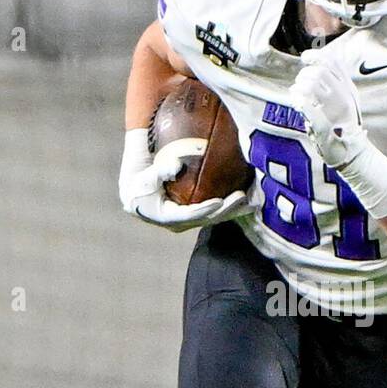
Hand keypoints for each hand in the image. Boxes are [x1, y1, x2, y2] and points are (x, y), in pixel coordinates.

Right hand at [119, 128, 255, 232]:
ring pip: (213, 218)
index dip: (205, 210)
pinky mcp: (194, 217)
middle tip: (241, 197)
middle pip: (206, 219)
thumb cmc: (139, 180)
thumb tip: (176, 164)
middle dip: (226, 210)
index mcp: (165, 216)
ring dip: (233, 211)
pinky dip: (230, 207)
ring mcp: (188, 222)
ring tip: (251, 201)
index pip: (189, 215)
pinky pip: (214, 213)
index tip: (219, 202)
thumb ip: (160, 170)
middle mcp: (178, 223)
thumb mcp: (145, 175)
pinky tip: (247, 201)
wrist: (135, 187)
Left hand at [289, 46, 366, 168]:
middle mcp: (344, 97)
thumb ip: (334, 84)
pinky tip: (296, 102)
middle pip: (320, 72)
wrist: (353, 154)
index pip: (333, 62)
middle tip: (299, 84)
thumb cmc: (343, 126)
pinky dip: (300, 103)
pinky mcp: (326, 127)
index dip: (316, 56)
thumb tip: (316, 65)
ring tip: (295, 95)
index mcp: (348, 89)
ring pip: (313, 86)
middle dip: (304, 75)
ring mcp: (336, 112)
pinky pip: (311, 110)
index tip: (305, 58)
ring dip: (299, 88)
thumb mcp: (345, 100)